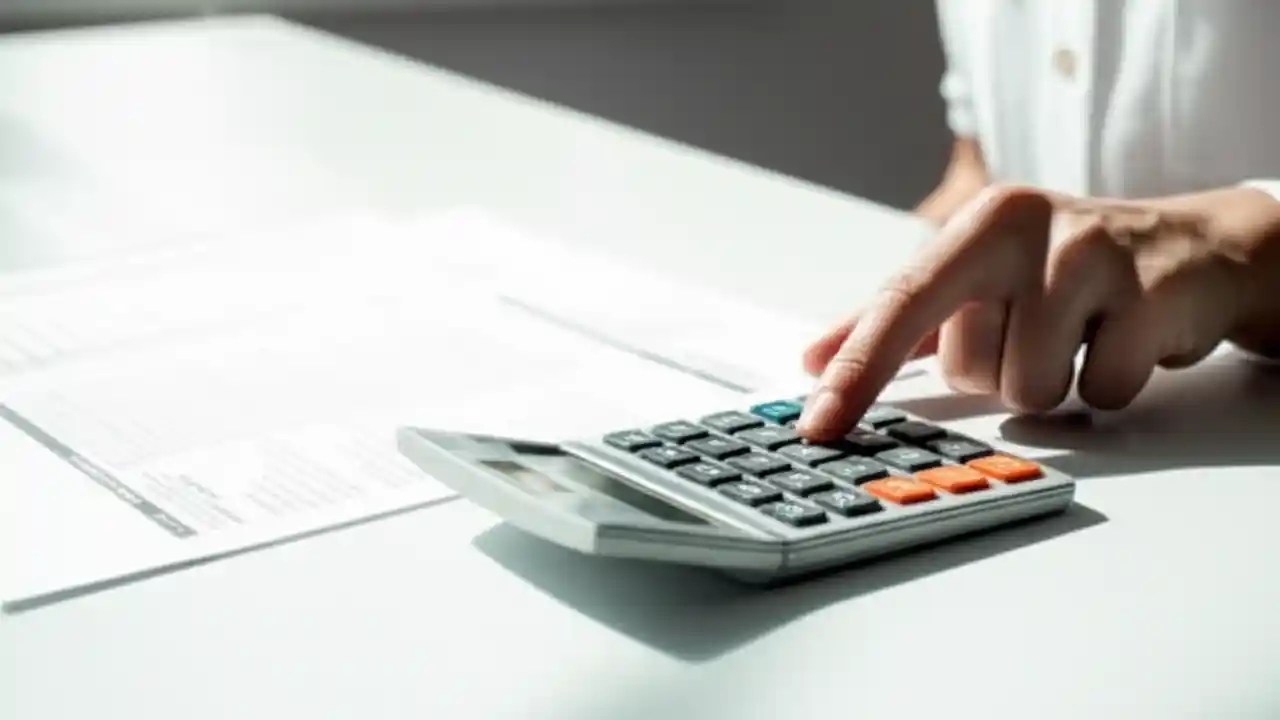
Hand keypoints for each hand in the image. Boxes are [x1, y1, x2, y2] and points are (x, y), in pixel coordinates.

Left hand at [797, 185, 1279, 441]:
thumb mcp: (975, 278)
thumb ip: (890, 322)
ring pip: (1030, 389)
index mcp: (978, 225)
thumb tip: (813, 359)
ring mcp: (1093, 257)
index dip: (856, 369)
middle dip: (1000, 369)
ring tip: (1082, 334)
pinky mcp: (1150, 296)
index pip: (900, 303)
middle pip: (970, 367)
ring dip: (1054, 383)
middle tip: (1039, 328)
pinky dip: (1107, 384)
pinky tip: (1123, 339)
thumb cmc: (1064, 269)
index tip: (818, 425)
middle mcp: (1028, 228)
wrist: (1190, 250)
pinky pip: (1097, 392)